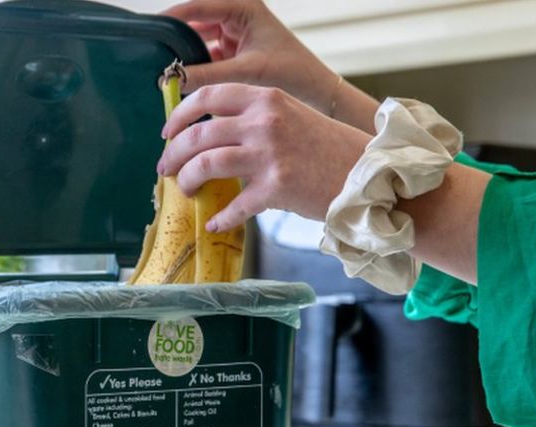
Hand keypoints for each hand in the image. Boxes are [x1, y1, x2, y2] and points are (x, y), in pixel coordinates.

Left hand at [157, 84, 370, 231]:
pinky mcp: (276, 188)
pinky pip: (234, 206)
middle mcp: (264, 122)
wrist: (368, 175)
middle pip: (198, 134)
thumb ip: (254, 118)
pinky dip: (220, 217)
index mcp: (266, 99)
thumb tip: (209, 133)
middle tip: (166, 169)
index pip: (207, 96)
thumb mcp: (291, 115)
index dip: (179, 115)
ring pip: (206, 164)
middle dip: (174, 154)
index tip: (167, 133)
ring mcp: (269, 155)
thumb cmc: (328, 148)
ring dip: (187, 181)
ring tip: (186, 190)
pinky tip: (214, 222)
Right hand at [163, 0, 379, 132]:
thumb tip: (172, 80)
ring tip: (165, 72)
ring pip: (196, 42)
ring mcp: (232, 35)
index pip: (197, 6)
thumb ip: (207, 75)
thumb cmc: (292, 73)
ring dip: (183, 57)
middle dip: (175, 41)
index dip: (172, 17)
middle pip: (193, 23)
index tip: (150, 31)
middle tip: (154, 57)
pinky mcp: (230, 55)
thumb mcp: (246, 71)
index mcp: (242, 7)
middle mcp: (235, 16)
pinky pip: (203, 58)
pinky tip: (180, 82)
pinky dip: (193, 70)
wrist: (316, 92)